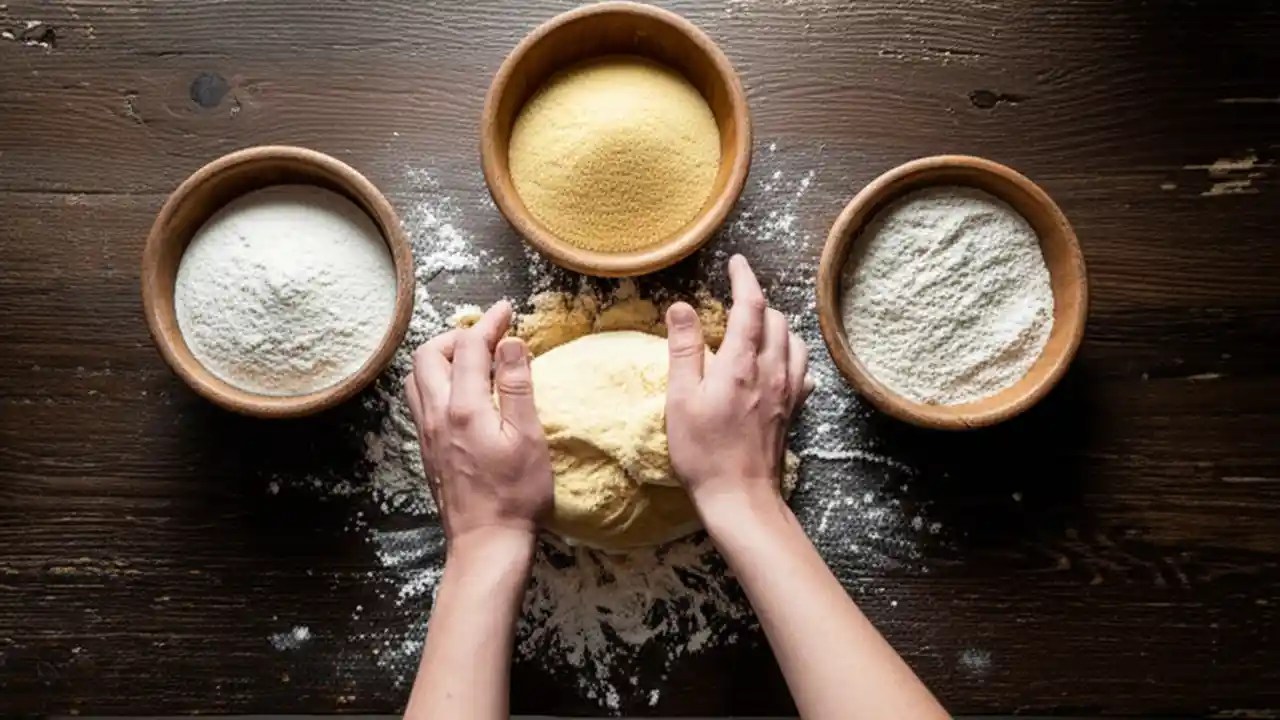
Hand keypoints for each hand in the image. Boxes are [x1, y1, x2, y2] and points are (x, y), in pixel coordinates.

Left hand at [404, 301, 553, 551]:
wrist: (486, 544)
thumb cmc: (515, 495)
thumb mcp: (528, 437)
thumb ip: (516, 385)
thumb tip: (511, 343)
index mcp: (462, 408)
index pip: (469, 347)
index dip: (489, 323)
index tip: (508, 310)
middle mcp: (436, 416)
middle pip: (428, 355)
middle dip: (457, 335)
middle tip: (488, 337)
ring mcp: (427, 434)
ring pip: (418, 378)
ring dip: (441, 358)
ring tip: (474, 361)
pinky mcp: (428, 450)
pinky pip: (421, 400)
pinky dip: (438, 381)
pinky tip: (464, 393)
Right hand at [665, 255, 812, 512]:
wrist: (740, 497)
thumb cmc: (703, 451)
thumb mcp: (680, 398)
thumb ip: (683, 349)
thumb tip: (680, 307)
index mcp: (741, 364)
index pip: (750, 306)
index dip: (744, 278)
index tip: (737, 262)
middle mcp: (771, 371)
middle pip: (776, 320)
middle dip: (758, 302)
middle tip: (737, 298)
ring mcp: (787, 391)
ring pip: (794, 341)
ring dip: (778, 326)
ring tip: (758, 326)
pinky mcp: (793, 410)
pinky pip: (802, 369)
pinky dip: (791, 354)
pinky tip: (781, 363)